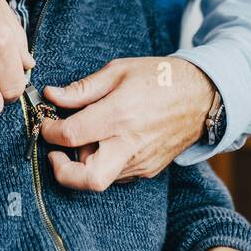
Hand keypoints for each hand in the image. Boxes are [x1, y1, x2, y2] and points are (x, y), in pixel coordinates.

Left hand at [40, 56, 214, 190]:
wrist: (202, 96)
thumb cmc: (160, 78)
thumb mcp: (118, 71)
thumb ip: (82, 89)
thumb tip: (51, 96)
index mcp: (120, 115)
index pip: (71, 135)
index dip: (49, 131)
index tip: (47, 124)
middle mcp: (130, 144)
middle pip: (88, 179)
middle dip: (62, 171)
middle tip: (54, 154)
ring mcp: (141, 161)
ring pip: (99, 177)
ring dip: (83, 162)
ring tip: (88, 136)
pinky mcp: (147, 169)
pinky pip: (115, 174)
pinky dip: (102, 162)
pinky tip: (106, 141)